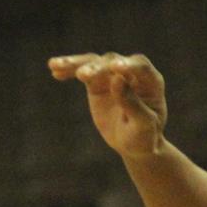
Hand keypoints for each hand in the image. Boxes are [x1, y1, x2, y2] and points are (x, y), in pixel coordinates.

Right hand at [48, 52, 168, 158]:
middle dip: (98, 67)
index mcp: (151, 83)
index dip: (129, 65)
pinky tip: (54, 70)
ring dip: (77, 63)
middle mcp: (132, 74)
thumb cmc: (144, 137)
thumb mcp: (142, 126)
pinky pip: (81, 70)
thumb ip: (132, 104)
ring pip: (94, 62)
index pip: (141, 67)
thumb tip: (117, 79)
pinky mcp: (97, 82)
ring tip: (57, 66)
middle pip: (113, 62)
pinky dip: (68, 69)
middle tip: (83, 76)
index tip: (116, 68)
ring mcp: (113, 75)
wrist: (134, 145)